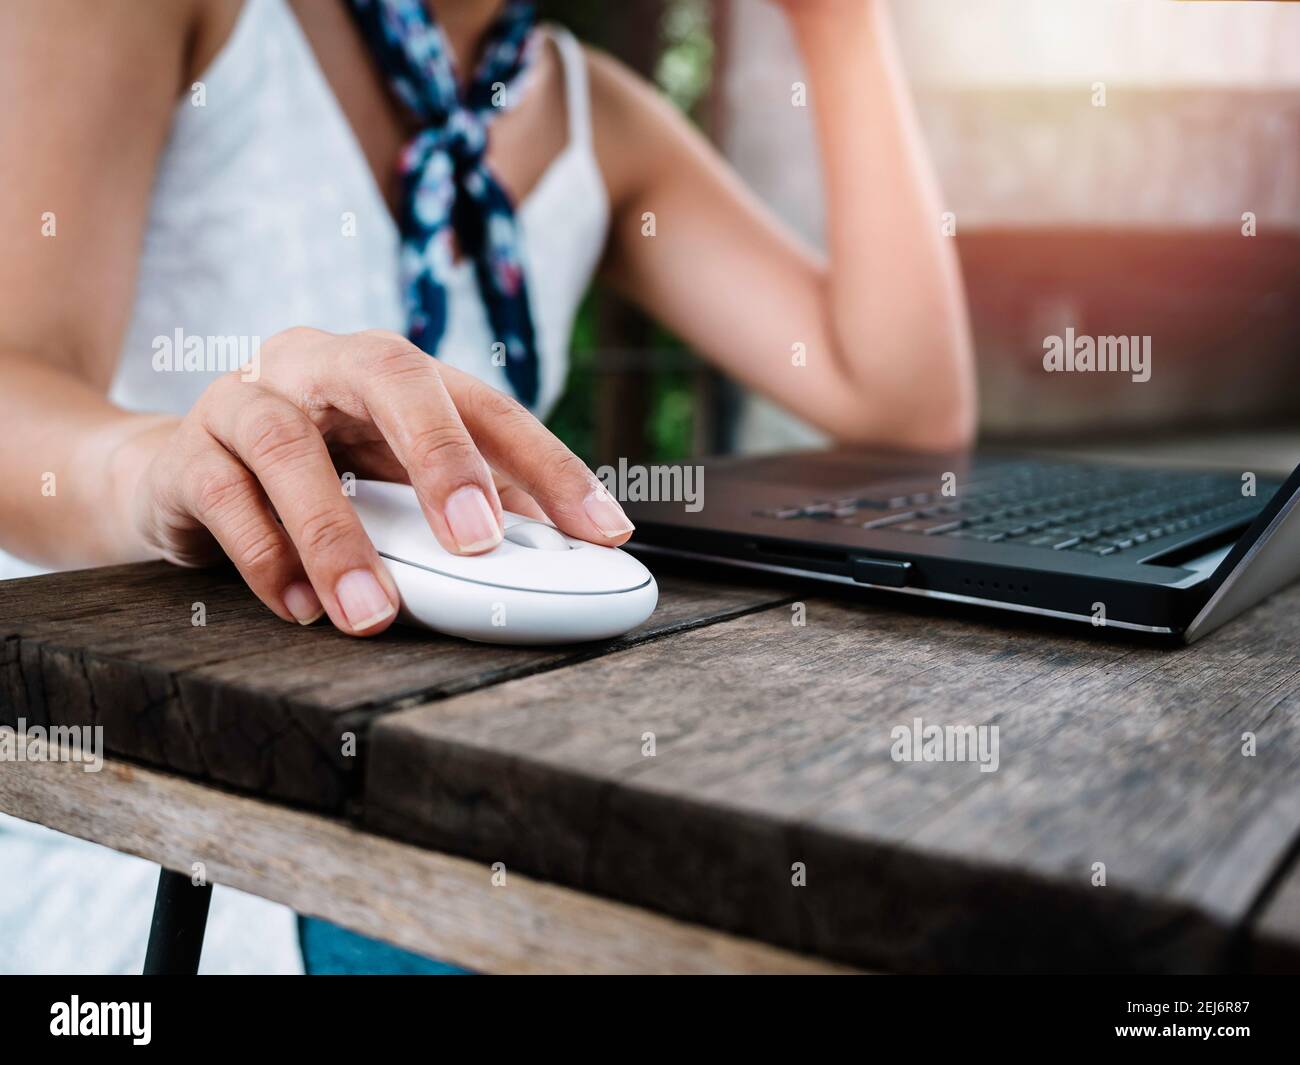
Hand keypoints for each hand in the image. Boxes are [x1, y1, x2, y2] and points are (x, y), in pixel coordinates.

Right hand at [125, 327, 633, 634]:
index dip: (550, 465)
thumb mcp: (392, 479)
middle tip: (479, 540)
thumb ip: (459, 503)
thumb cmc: (314, 474)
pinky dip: (266, 556)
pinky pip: (225, 496)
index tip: (603, 531)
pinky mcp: (188, 450)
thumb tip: (552, 555)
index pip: (487, 406)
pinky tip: (300, 608)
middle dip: (444, 456)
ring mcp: (249, 397)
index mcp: (394, 372)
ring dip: (335, 534)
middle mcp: (325, 365)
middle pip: (394, 375)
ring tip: (371, 612)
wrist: (180, 476)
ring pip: (290, 446)